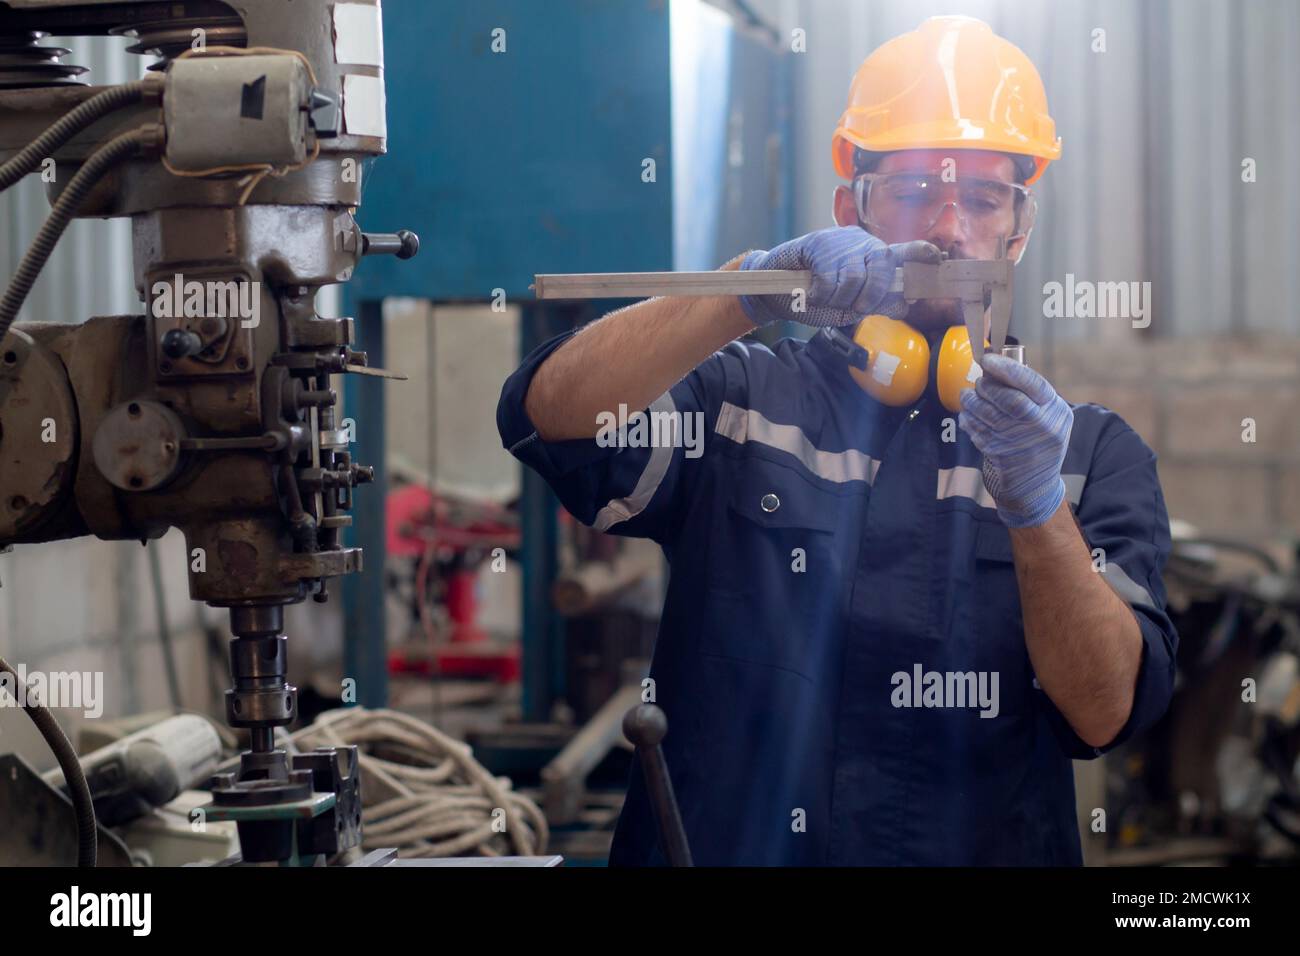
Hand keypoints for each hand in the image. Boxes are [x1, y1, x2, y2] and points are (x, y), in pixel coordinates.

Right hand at [737, 226, 940, 327]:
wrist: (775, 287)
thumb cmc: (815, 295)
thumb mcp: (849, 305)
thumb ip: (877, 303)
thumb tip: (905, 302)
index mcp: (874, 259)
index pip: (905, 252)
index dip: (920, 254)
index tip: (936, 258)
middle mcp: (862, 245)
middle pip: (882, 268)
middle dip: (871, 296)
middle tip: (854, 308)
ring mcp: (841, 242)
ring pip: (855, 278)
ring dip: (838, 299)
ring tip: (824, 298)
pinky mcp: (818, 243)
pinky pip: (829, 277)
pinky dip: (820, 294)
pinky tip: (812, 292)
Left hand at [959, 354, 1073, 527]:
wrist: (1035, 485)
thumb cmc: (1039, 439)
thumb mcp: (1047, 415)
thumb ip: (1027, 393)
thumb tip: (994, 366)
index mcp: (1055, 411)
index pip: (1032, 384)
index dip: (1007, 369)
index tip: (987, 359)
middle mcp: (1042, 427)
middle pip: (1010, 400)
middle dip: (988, 386)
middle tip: (980, 382)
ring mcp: (1020, 443)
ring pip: (989, 415)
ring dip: (972, 401)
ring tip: (968, 396)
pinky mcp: (1000, 454)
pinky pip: (978, 430)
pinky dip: (968, 419)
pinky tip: (968, 414)